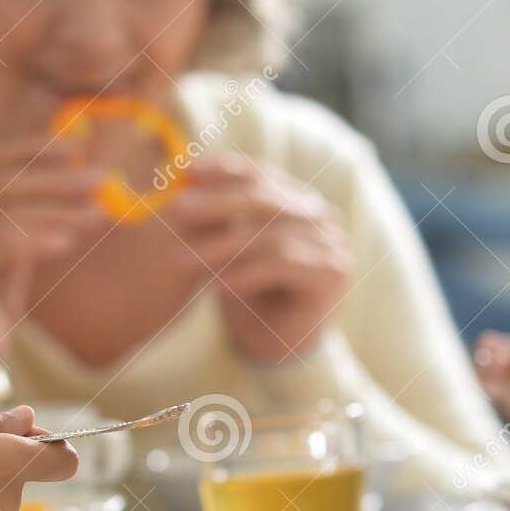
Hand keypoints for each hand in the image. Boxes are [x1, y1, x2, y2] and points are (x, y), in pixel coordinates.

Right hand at [0, 138, 105, 343]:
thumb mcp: (9, 242)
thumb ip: (29, 209)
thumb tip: (80, 173)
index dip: (34, 152)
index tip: (77, 151)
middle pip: (1, 183)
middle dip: (56, 180)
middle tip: (102, 181)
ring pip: (5, 209)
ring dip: (58, 210)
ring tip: (96, 216)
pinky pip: (3, 241)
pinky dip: (39, 237)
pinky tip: (68, 242)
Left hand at [162, 155, 351, 362]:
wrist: (275, 341)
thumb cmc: (244, 288)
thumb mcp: (224, 246)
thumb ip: (213, 215)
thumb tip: (180, 177)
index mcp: (296, 198)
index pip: (260, 174)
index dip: (223, 169)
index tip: (185, 171)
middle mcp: (319, 215)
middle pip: (265, 200)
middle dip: (216, 203)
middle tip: (176, 210)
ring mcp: (332, 242)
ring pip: (269, 237)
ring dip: (222, 247)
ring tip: (183, 260)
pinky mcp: (334, 273)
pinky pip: (284, 266)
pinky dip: (247, 274)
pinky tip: (217, 286)